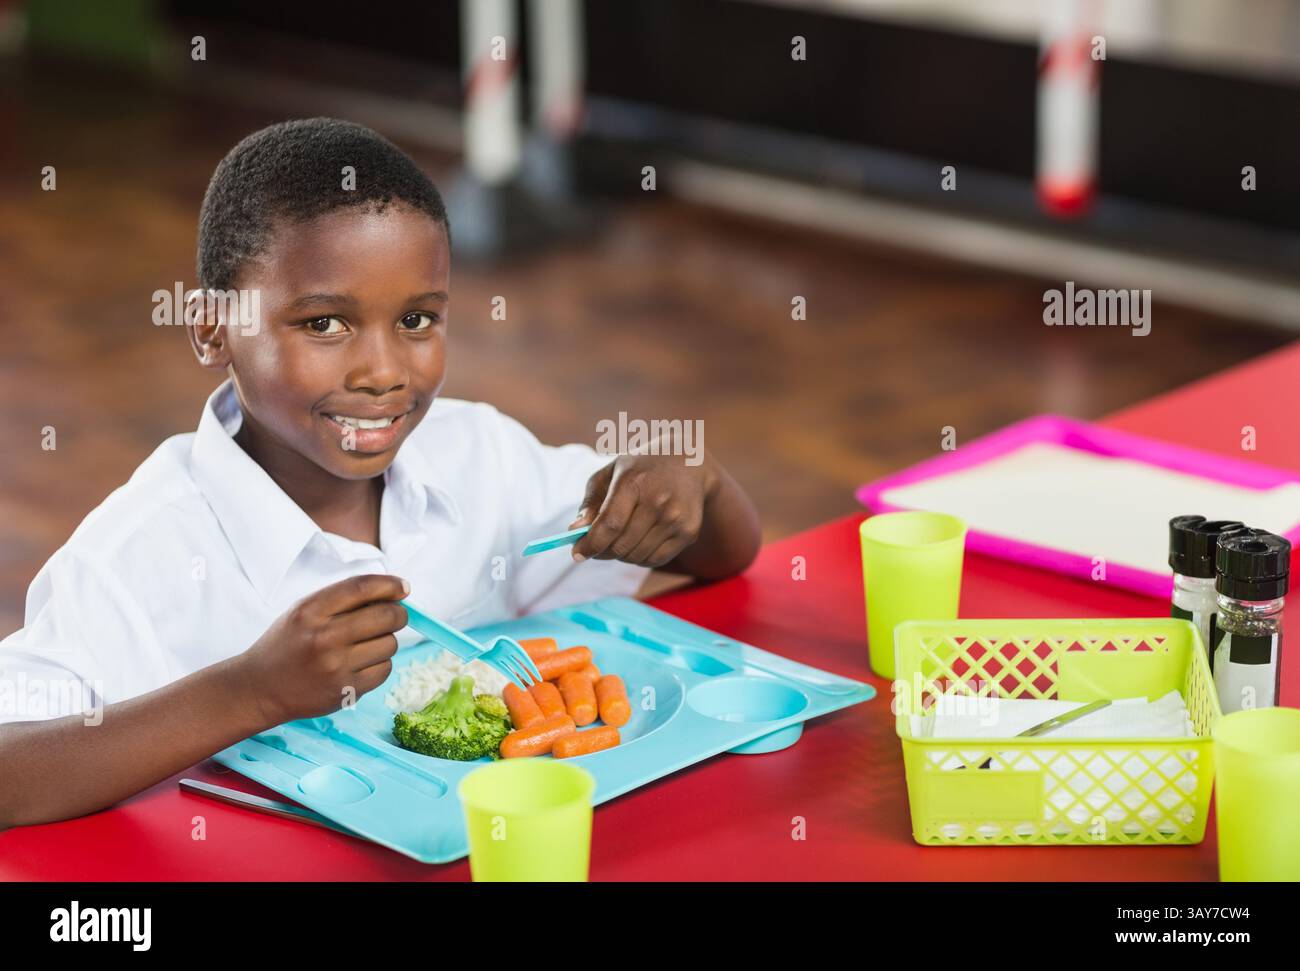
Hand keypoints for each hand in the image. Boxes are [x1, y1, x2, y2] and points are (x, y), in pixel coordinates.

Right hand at [235, 574, 408, 724]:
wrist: (259, 688)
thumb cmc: (288, 644)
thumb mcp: (304, 611)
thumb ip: (342, 599)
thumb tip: (394, 593)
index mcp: (311, 611)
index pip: (362, 588)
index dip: (390, 584)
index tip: (403, 587)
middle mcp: (324, 637)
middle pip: (386, 616)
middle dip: (398, 613)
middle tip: (394, 616)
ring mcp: (336, 667)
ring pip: (391, 644)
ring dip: (386, 641)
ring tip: (365, 644)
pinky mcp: (346, 691)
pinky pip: (385, 669)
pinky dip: (380, 663)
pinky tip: (361, 663)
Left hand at [569, 452, 718, 567]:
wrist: (689, 461)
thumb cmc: (641, 468)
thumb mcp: (610, 473)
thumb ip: (590, 503)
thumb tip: (575, 531)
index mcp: (634, 482)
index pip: (610, 525)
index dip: (590, 544)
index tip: (577, 553)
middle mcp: (658, 501)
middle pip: (621, 545)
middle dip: (602, 551)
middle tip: (596, 547)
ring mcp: (676, 518)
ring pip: (636, 557)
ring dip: (621, 555)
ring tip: (619, 539)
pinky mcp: (689, 532)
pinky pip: (655, 560)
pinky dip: (640, 558)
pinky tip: (638, 542)